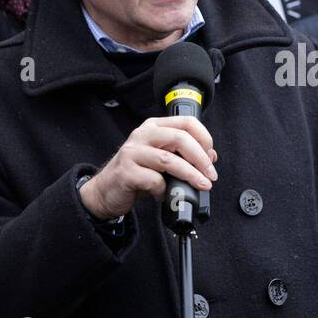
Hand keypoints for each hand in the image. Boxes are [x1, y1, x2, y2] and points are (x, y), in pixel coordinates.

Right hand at [79, 116, 217, 219]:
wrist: (105, 191)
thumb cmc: (136, 174)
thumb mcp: (161, 160)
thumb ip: (183, 156)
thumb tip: (210, 158)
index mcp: (154, 127)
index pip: (187, 122)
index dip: (204, 139)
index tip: (211, 157)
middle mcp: (142, 135)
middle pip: (180, 138)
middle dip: (201, 158)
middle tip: (210, 175)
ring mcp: (132, 152)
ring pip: (168, 159)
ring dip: (190, 174)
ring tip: (201, 185)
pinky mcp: (125, 172)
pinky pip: (153, 180)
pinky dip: (164, 190)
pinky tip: (164, 194)